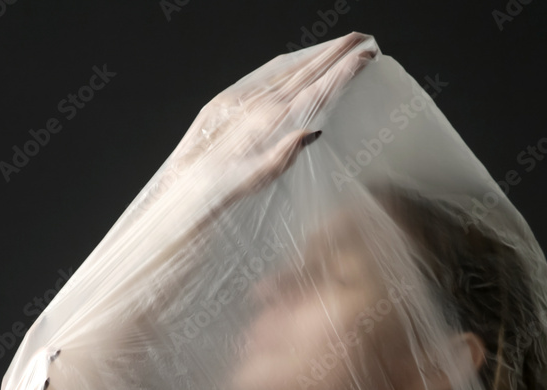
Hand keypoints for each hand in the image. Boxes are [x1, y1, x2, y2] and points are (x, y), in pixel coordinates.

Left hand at [165, 32, 378, 206]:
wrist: (181, 188)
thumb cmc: (218, 193)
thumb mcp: (255, 181)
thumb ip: (283, 155)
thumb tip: (313, 131)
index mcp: (267, 123)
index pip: (314, 91)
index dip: (342, 72)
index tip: (365, 57)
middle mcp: (257, 104)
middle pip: (305, 71)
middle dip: (336, 53)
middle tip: (363, 39)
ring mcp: (243, 98)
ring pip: (289, 68)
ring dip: (318, 54)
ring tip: (342, 43)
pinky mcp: (229, 99)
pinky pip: (268, 73)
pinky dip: (292, 62)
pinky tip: (302, 59)